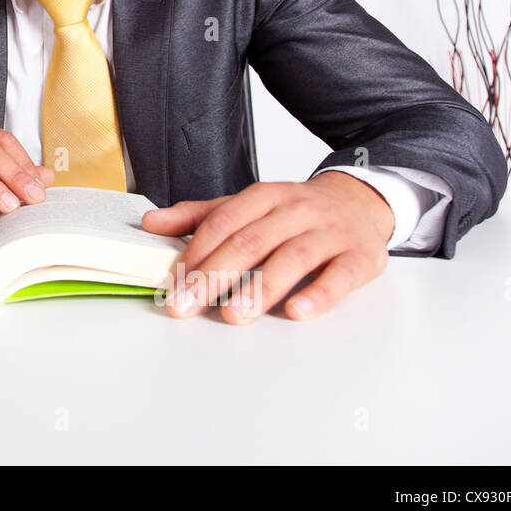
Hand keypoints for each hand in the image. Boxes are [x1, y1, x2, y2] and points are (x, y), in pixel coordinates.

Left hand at [139, 171, 393, 323]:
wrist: (359, 201)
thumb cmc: (294, 211)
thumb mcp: (247, 206)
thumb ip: (199, 217)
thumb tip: (150, 223)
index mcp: (264, 196)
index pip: (222, 224)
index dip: (196, 254)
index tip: (174, 285)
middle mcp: (295, 210)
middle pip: (251, 242)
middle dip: (216, 276)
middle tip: (189, 305)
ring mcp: (329, 232)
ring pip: (293, 257)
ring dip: (262, 287)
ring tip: (235, 314)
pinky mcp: (360, 256)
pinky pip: (340, 276)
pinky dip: (319, 294)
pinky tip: (297, 311)